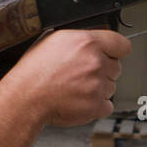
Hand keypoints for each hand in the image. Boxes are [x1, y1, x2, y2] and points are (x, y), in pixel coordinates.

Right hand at [0, 29, 131, 127]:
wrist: (25, 98)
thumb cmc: (33, 72)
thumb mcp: (53, 41)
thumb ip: (80, 40)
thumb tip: (92, 42)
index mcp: (87, 43)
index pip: (121, 44)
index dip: (115, 50)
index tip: (112, 55)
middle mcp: (95, 62)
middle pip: (116, 67)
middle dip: (103, 71)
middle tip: (82, 75)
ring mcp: (97, 85)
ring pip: (111, 87)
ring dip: (98, 89)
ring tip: (75, 88)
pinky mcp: (96, 105)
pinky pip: (107, 105)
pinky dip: (96, 106)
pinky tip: (79, 100)